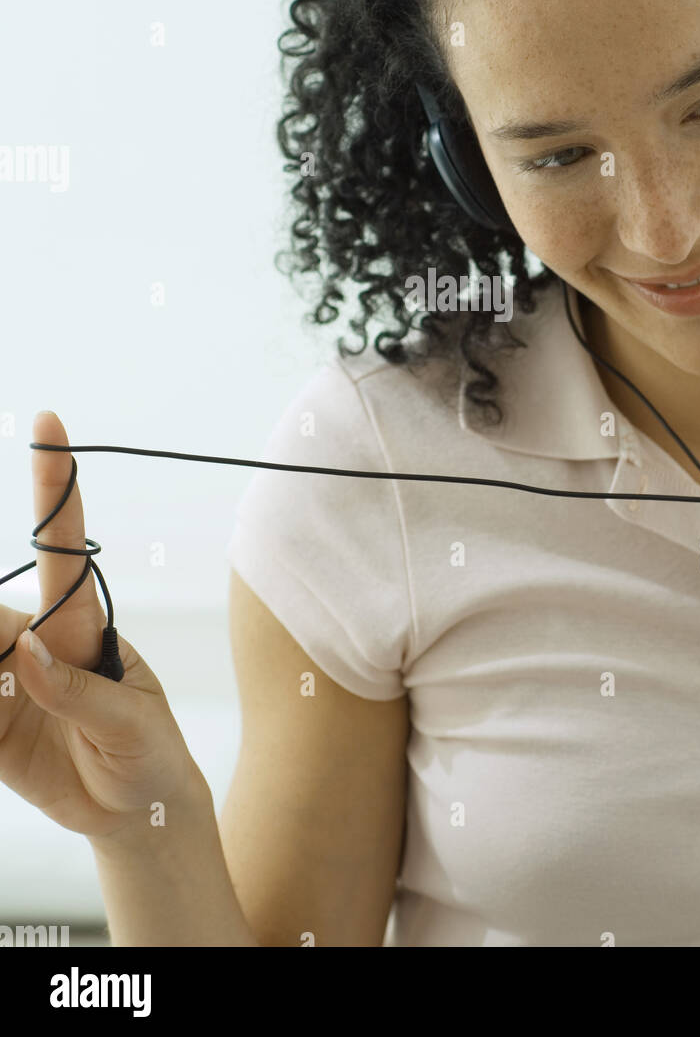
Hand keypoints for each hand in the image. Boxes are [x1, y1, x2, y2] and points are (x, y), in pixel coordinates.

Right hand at [0, 411, 205, 839]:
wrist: (134, 814)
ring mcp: (8, 679)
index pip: (63, 545)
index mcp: (81, 626)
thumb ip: (83, 693)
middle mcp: (36, 642)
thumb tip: (29, 652)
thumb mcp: (134, 725)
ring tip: (4, 699)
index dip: (56, 486)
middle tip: (6, 652)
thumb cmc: (148, 753)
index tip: (51, 422)